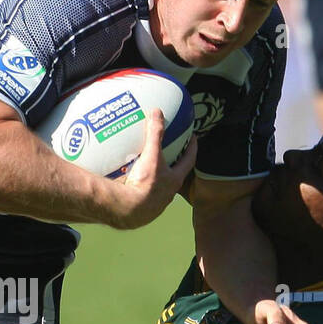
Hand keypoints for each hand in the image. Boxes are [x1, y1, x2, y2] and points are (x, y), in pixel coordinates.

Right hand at [110, 111, 195, 229]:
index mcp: (174, 179)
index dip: (191, 148)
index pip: (189, 160)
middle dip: (175, 164)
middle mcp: (168, 193)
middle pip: (176, 175)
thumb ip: (154, 133)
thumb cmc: (144, 184)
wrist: (129, 211)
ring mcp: (157, 204)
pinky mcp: (144, 212)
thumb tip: (157, 112)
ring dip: (158, 179)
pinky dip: (141, 190)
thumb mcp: (151, 156)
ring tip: (150, 169)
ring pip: (161, 189)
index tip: (193, 138)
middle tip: (172, 152)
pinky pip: (144, 197)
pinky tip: (131, 185)